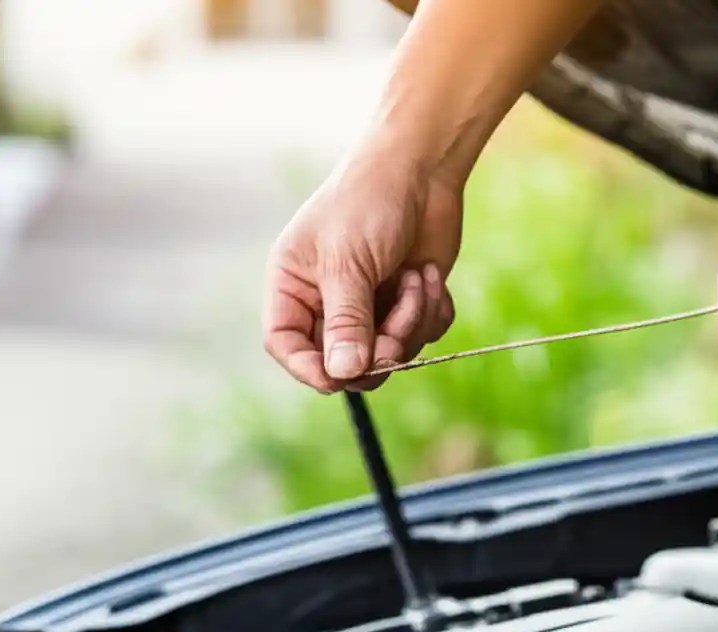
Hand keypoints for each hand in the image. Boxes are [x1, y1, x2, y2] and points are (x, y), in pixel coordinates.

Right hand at [264, 141, 460, 392]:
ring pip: (389, 354)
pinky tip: (429, 274)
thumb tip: (342, 375)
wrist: (423, 167)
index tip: (339, 378)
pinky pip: (422, 337)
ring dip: (411, 322)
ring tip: (418, 280)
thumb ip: (345, 322)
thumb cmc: (370, 201)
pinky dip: (431, 311)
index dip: (308, 368)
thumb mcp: (349, 262)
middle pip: (343, 362)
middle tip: (399, 324)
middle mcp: (327, 301)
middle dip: (378, 348)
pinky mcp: (407, 302)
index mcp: (294, 285)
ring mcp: (370, 304)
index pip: (286, 344)